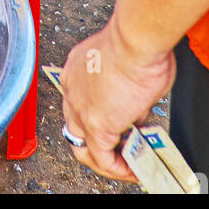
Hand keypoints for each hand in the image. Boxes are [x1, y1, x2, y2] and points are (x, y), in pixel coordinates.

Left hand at [60, 15, 175, 181]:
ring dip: (107, 159)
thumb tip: (136, 108)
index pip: (80, 101)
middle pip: (75, 127)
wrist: (135, 39)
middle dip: (97, 141)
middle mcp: (72, 89)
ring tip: (128, 163)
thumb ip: (126, 91)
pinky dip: (117, 168)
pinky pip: (103, 159)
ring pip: (84, 147)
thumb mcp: (125, 65)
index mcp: (76, 69)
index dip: (100, 115)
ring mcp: (81, 109)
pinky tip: (132, 169)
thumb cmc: (135, 42)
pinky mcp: (96, 125)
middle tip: (119, 148)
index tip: (117, 123)